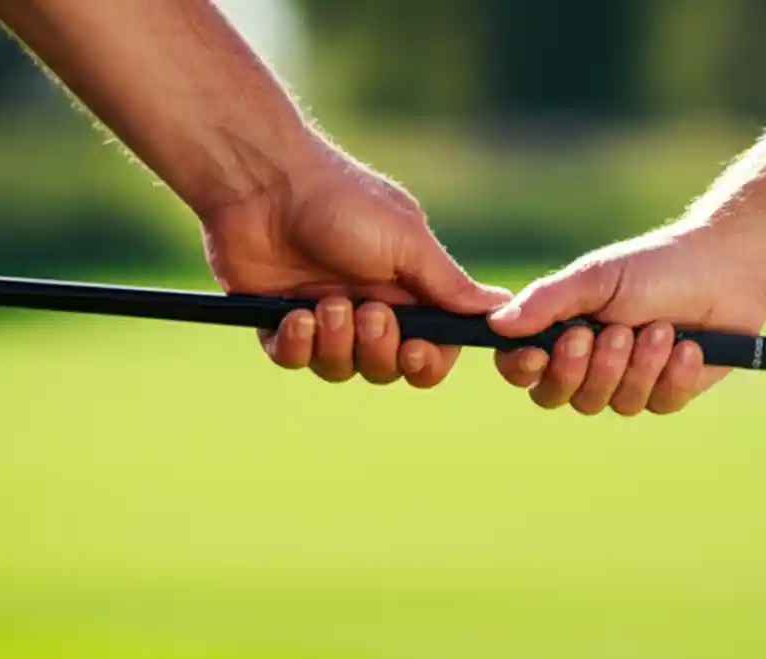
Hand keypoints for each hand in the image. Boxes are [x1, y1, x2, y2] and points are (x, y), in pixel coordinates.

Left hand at [200, 140, 509, 385]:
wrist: (262, 182)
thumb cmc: (342, 201)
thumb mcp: (407, 241)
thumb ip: (449, 284)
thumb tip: (502, 306)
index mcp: (407, 290)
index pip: (432, 348)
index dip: (427, 360)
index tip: (416, 348)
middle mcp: (370, 307)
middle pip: (389, 368)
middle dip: (380, 349)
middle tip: (368, 312)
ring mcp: (324, 317)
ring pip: (342, 369)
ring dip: (337, 343)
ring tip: (325, 304)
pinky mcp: (279, 321)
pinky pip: (296, 360)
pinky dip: (298, 346)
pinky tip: (295, 314)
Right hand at [488, 226, 765, 414]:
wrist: (724, 271)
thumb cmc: (654, 267)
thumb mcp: (596, 278)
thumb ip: (547, 301)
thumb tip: (496, 323)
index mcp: (560, 334)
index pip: (522, 369)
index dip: (524, 368)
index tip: (542, 351)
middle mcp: (587, 366)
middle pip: (560, 397)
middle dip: (592, 367)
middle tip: (616, 332)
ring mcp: (626, 384)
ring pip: (611, 404)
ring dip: (638, 365)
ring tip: (662, 330)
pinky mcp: (665, 395)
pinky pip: (656, 405)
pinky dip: (673, 375)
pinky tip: (689, 347)